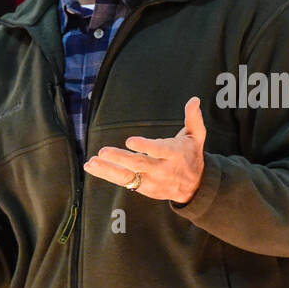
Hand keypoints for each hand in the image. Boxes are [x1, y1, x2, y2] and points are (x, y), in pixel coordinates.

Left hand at [85, 96, 206, 202]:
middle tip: (104, 151)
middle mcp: (163, 170)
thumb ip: (194, 118)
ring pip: (128, 176)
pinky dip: (107, 174)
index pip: (159, 151)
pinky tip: (92, 166)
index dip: (145, 147)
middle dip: (121, 159)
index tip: (130, 141)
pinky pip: (123, 182)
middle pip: (140, 165)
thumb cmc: (191, 155)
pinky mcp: (143, 188)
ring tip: (92, 162)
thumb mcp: (197, 137)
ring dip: (108, 170)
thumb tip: (194, 99)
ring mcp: (152, 181)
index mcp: (175, 154)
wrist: (195, 187)